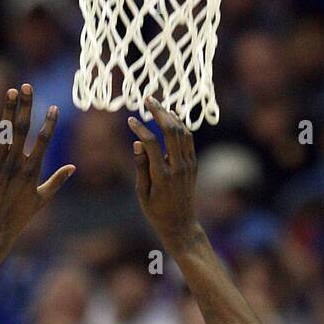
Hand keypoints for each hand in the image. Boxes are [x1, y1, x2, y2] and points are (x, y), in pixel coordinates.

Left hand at [0, 84, 73, 256]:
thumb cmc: (19, 215)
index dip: (49, 123)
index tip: (54, 107)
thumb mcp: (41, 200)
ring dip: (8, 110)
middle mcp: (15, 165)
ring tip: (11, 91)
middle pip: (22, 129)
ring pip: (4, 132)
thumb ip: (57, 181)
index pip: (44, 141)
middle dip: (25, 106)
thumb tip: (73, 167)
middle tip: (27, 86)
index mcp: (32, 171)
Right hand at [129, 97, 198, 250]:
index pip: (152, 144)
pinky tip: (170, 118)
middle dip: (159, 112)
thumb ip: (140, 167)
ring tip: (157, 106)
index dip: (140, 129)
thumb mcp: (142, 193)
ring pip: (183, 132)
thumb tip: (137, 142)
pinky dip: (180, 126)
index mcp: (163, 176)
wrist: (180, 224)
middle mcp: (178, 167)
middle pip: (171, 131)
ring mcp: (189, 165)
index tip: (130, 120)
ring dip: (170, 116)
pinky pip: (188, 139)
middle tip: (148, 99)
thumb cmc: (156, 212)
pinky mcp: (194, 164)